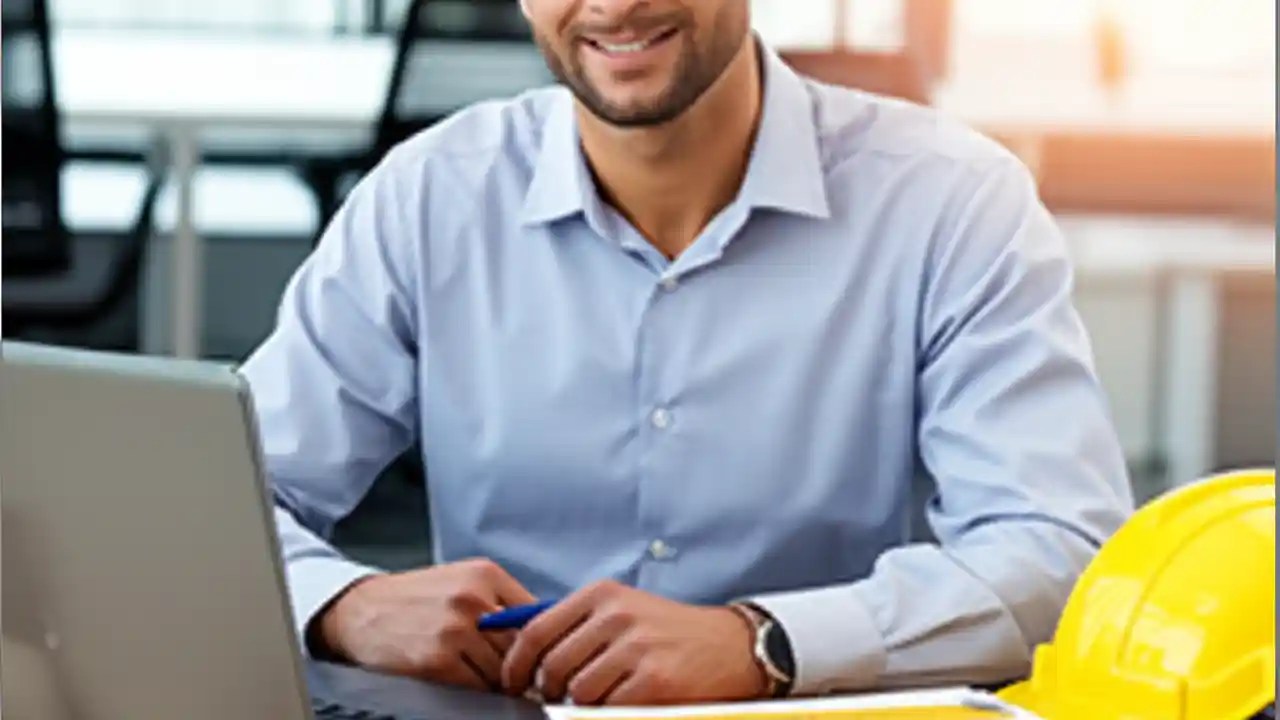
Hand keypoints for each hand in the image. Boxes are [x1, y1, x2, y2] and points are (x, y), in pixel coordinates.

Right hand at [313, 558, 535, 690]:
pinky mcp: (437, 660)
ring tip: (482, 674)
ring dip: (498, 680)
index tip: (536, 655)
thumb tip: (545, 634)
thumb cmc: (415, 598)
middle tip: (514, 674)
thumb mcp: (462, 581)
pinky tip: (462, 679)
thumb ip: (501, 601)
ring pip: (502, 671)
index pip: (536, 614)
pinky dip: (476, 690)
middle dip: (519, 665)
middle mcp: (472, 598)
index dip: (540, 641)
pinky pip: (477, 687)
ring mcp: (454, 629)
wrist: (361, 610)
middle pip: (521, 646)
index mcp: (485, 574)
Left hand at [502, 580, 766, 705]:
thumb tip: (522, 652)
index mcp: (602, 594)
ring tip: (602, 696)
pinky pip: (608, 709)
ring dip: (582, 704)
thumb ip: (576, 625)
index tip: (513, 682)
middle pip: (552, 666)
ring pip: (577, 692)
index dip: (515, 664)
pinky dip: (610, 712)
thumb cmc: (670, 632)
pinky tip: (626, 701)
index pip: (535, 631)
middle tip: (557, 697)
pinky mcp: (654, 681)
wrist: (732, 646)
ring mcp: (636, 647)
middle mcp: (616, 615)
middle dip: (548, 690)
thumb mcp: (623, 611)